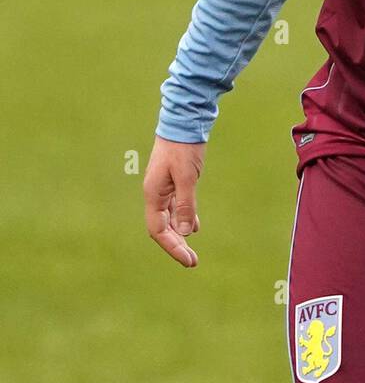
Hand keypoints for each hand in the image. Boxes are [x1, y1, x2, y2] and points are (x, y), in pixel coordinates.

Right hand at [143, 136, 205, 266]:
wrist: (184, 121)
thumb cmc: (184, 148)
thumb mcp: (187, 177)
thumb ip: (185, 205)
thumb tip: (184, 233)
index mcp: (153, 194)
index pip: (158, 230)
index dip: (172, 247)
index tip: (189, 260)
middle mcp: (155, 193)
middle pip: (162, 228)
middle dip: (176, 245)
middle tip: (192, 261)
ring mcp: (163, 187)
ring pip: (168, 219)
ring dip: (179, 235)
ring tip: (191, 250)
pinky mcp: (172, 181)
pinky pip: (175, 207)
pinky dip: (183, 218)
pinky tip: (193, 227)